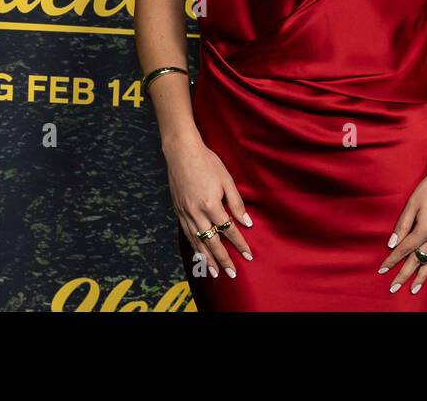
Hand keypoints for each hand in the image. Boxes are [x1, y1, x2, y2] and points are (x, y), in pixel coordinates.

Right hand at [164, 134, 252, 279]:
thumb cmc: (207, 162)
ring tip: (214, 272)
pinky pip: (187, 234)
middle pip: (211, 242)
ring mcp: (185, 213)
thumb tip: (246, 222)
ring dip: (206, 259)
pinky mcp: (178, 211)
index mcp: (210, 204)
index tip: (247, 255)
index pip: (228, 230)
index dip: (239, 244)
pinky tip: (198, 254)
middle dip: (222, 259)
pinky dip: (193, 247)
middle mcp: (196, 212)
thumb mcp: (227, 180)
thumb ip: (236, 203)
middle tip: (231, 274)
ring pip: (196, 242)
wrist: (181, 152)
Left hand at [377, 153, 426, 294]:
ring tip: (414, 288)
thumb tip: (393, 243)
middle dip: (405, 275)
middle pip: (418, 261)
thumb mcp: (412, 202)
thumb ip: (402, 224)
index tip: (382, 269)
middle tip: (394, 288)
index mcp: (425, 228)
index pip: (405, 250)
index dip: (392, 260)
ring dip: (422, 276)